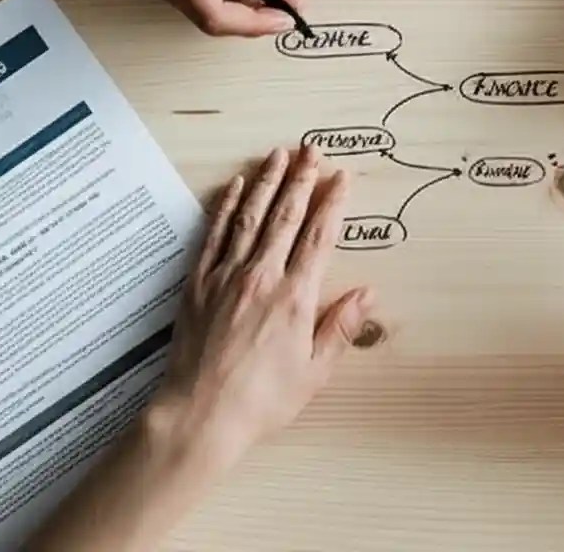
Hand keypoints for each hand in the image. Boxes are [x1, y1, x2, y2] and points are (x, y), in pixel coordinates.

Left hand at [151, 145, 375, 474]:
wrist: (199, 414)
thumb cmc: (262, 401)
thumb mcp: (314, 371)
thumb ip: (340, 328)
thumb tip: (367, 294)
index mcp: (295, 297)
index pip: (319, 237)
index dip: (333, 203)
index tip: (342, 177)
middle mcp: (261, 276)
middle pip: (286, 216)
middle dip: (301, 179)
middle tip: (311, 150)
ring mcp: (225, 276)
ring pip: (250, 216)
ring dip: (266, 183)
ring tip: (277, 155)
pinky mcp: (197, 284)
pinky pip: (214, 234)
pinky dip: (226, 207)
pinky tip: (235, 187)